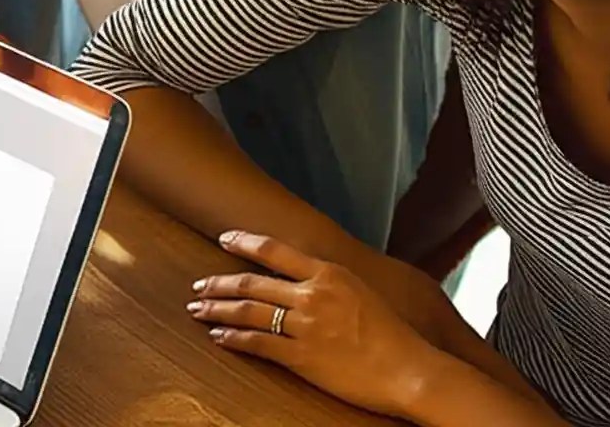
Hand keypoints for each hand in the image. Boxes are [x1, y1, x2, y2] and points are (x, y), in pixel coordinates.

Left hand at [188, 231, 436, 417]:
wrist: (412, 370)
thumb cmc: (395, 336)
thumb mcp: (364, 293)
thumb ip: (334, 283)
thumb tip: (312, 277)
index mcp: (330, 273)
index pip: (275, 250)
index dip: (245, 242)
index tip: (224, 239)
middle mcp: (313, 294)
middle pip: (252, 283)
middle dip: (219, 283)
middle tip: (199, 285)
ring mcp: (305, 325)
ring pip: (248, 312)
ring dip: (217, 310)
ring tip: (198, 309)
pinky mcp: (302, 357)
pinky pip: (258, 344)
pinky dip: (233, 339)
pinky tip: (218, 337)